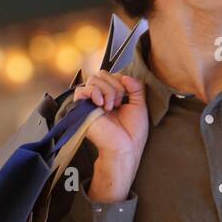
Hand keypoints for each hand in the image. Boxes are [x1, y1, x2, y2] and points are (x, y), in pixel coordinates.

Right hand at [72, 73, 147, 201]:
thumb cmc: (132, 132)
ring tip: (111, 107)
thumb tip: (125, 76)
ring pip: (94, 79)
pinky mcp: (82, 109)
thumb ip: (136, 88)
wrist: (125, 147)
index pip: (112, 75)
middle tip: (119, 103)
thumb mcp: (139, 105)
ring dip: (107, 91)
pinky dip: (94, 93)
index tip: (127, 96)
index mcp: (112, 96)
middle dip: (115, 85)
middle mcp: (100, 97)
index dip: (121, 81)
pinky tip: (101, 105)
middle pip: (102, 74)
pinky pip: (82, 90)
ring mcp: (90, 102)